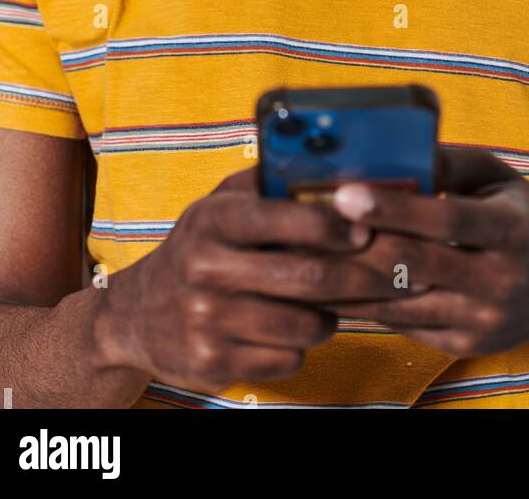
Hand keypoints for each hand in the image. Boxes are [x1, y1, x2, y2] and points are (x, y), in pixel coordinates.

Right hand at [94, 167, 402, 391]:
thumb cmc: (201, 248)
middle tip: (390, 276)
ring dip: (330, 316)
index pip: (283, 216)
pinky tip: (291, 330)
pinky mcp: (211, 363)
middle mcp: (204, 267)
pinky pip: (287, 359)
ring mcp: (205, 319)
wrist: (138, 315)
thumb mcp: (220, 204)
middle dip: (359, 277)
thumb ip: (269, 183)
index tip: (366, 230)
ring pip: (304, 324)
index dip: (332, 224)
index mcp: (212, 218)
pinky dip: (301, 346)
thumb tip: (335, 167)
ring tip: (330, 303)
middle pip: (307, 277)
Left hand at [324, 148, 528, 357]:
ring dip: (345, 282)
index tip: (345, 192)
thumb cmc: (518, 216)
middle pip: (414, 266)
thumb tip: (393, 151)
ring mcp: (480, 320)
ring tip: (301, 259)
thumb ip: (448, 164)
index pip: (445, 220)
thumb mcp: (496, 176)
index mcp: (510, 230)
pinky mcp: (462, 344)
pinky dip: (360, 306)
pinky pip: (401, 326)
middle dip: (355, 245)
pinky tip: (327, 287)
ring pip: (400, 303)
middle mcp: (498, 280)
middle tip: (304, 226)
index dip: (394, 208)